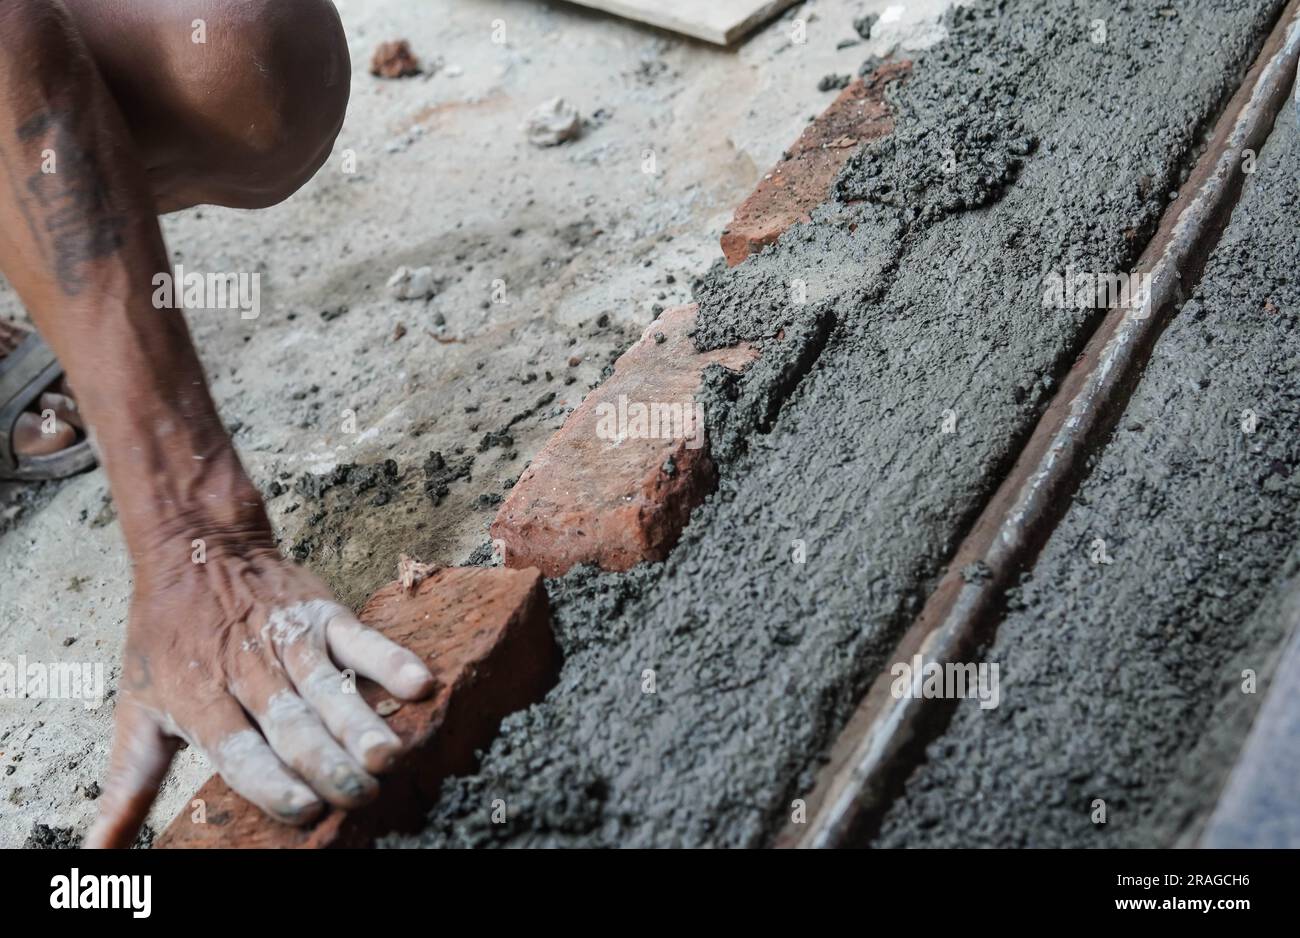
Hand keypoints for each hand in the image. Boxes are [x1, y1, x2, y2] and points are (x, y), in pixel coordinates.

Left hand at [84, 544, 434, 847]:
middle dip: (325, 761)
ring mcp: (289, 640)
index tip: (301, 808)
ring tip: (387, 754)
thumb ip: (128, 784)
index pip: (238, 748)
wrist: (195, 547)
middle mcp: (247, 673)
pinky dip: (390, 660)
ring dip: (360, 721)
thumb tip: (95, 851)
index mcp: (201, 700)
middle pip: (291, 723)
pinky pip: (360, 639)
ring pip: (328, 687)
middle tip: (358, 793)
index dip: (269, 779)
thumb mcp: (137, 708)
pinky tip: (418, 684)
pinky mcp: (322, 614)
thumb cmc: (164, 637)